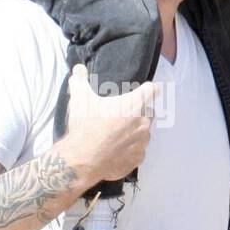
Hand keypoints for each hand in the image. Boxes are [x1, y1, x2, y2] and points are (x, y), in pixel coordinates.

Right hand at [63, 63, 157, 183]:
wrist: (83, 160)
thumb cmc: (85, 126)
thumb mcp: (80, 99)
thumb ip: (80, 81)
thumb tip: (78, 68)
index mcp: (134, 105)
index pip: (152, 90)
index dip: (149, 89)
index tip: (145, 90)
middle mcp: (143, 123)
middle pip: (150, 112)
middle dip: (140, 112)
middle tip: (122, 115)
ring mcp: (142, 143)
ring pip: (145, 133)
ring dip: (136, 131)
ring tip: (117, 135)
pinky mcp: (138, 159)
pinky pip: (138, 151)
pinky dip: (131, 149)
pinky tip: (117, 150)